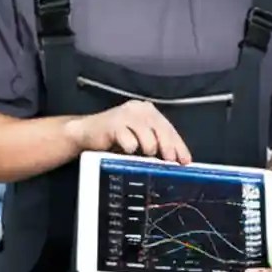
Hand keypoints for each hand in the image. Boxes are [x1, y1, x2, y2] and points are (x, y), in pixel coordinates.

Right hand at [64, 100, 191, 163]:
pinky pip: (129, 142)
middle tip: (170, 163)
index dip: (179, 145)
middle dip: (168, 149)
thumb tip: (175, 160)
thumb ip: (155, 143)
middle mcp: (140, 109)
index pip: (169, 128)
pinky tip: (126, 151)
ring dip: (147, 150)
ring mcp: (126, 114)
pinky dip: (130, 149)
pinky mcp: (114, 123)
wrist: (86, 133)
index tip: (185, 161)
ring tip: (139, 154)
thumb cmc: (115, 139)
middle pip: (162, 130)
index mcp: (148, 111)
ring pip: (148, 137)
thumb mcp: (139, 139)